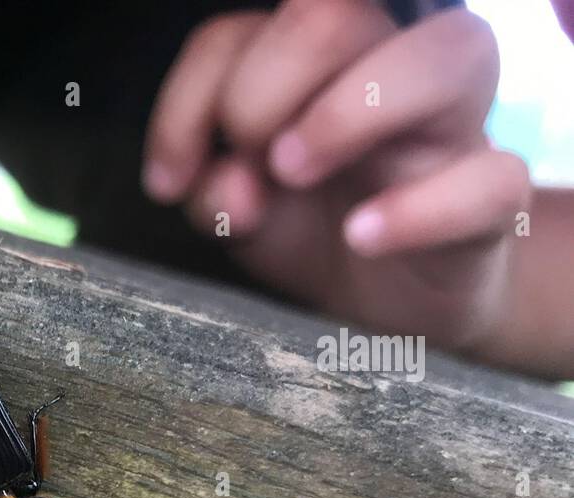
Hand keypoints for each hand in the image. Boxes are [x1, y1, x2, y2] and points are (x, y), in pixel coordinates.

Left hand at [143, 1, 527, 354]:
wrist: (380, 305)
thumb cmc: (311, 228)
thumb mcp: (239, 208)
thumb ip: (211, 187)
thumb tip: (229, 184)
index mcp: (316, 64)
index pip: (240, 32)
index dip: (192, 99)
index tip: (168, 181)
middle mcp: (391, 70)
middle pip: (335, 15)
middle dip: (260, 91)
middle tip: (250, 163)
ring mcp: (454, 128)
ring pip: (450, 52)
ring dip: (348, 112)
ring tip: (292, 176)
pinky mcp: (491, 201)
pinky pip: (492, 179)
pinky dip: (417, 209)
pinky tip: (359, 235)